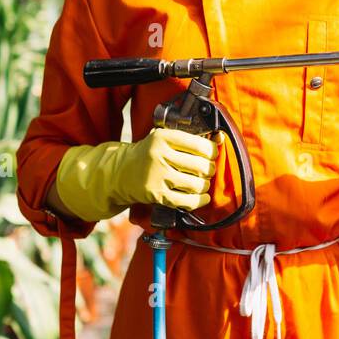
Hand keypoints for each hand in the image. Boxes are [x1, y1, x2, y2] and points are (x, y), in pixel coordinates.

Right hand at [54, 127, 220, 222]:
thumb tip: (219, 140)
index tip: (213, 154)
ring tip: (202, 183)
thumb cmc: (147, 154)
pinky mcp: (155, 194)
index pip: (199, 145)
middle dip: (210, 170)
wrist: (119, 172)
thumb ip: (186, 140)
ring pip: (196, 184)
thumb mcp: (161, 139)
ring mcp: (157, 175)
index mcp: (163, 137)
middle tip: (208, 170)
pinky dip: (199, 201)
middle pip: (200, 166)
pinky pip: (186, 201)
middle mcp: (159, 155)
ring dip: (204, 185)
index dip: (212, 151)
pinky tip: (202, 197)